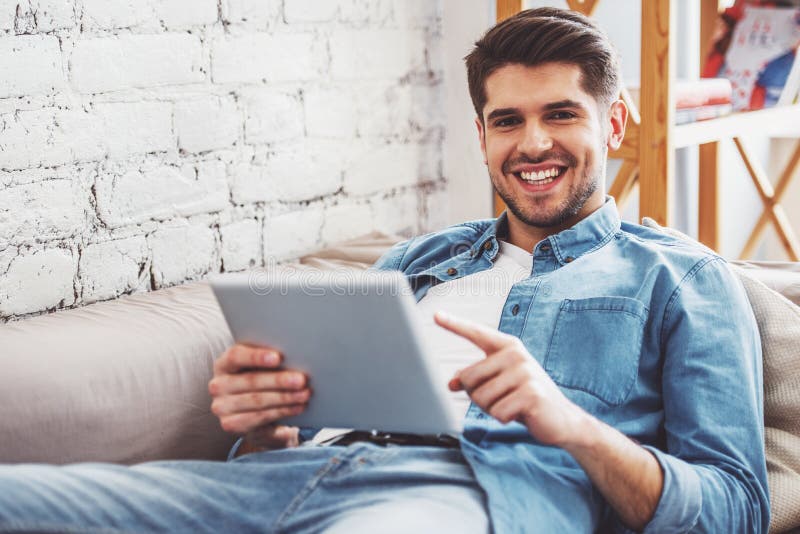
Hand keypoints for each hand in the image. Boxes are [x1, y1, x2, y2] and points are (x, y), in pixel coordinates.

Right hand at [208, 344, 310, 448]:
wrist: (255, 412)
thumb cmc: (260, 380)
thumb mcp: (261, 368)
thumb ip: (270, 360)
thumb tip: (295, 356)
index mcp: (223, 364)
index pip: (236, 356)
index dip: (257, 356)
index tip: (278, 358)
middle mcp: (218, 386)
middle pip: (250, 381)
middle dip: (279, 380)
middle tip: (302, 380)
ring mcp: (222, 408)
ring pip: (257, 401)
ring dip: (285, 398)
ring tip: (305, 394)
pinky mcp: (231, 425)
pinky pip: (260, 418)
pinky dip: (282, 412)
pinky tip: (297, 407)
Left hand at [434, 311, 587, 447]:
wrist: (560, 419)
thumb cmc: (524, 397)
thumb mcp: (497, 384)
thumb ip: (474, 379)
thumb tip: (451, 383)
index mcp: (507, 347)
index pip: (476, 333)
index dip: (454, 324)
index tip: (436, 315)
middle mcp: (516, 354)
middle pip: (469, 377)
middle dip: (477, 396)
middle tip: (500, 399)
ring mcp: (525, 372)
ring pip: (481, 398)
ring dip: (491, 409)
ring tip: (512, 405)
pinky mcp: (532, 394)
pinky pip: (498, 412)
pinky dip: (504, 418)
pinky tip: (520, 414)